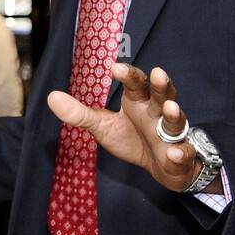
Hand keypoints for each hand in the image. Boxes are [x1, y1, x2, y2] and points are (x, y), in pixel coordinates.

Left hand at [46, 64, 200, 192]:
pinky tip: (174, 152)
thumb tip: (51, 97)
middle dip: (161, 84)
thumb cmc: (132, 138)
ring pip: (177, 120)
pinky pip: (183, 153)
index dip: (128, 74)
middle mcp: (158, 112)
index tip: (115, 68)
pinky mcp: (180, 155)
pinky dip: (180, 152)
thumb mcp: (103, 126)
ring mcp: (172, 133)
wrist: (160, 166)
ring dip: (175, 114)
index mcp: (139, 101)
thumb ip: (80, 113)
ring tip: (171, 108)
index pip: (136, 83)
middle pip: (163, 93)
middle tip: (157, 73)